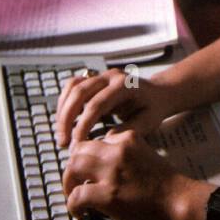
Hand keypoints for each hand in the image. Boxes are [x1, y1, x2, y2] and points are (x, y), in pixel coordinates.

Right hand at [55, 67, 179, 147]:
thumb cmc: (153, 108)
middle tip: (64, 142)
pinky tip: (64, 121)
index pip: (96, 104)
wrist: (157, 94)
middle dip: (67, 119)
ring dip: (62, 111)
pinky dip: (64, 103)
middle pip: (79, 93)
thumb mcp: (148, 122)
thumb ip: (127, 130)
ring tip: (61, 134)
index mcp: (124, 85)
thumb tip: (104, 140)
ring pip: (72, 87)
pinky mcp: (93, 79)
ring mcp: (100, 75)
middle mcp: (110, 76)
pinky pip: (72, 86)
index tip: (76, 144)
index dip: (83, 125)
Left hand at [63, 128, 205, 219]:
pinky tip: (81, 214)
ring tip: (73, 197)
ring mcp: (112, 172)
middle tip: (74, 184)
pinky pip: (77, 196)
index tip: (88, 172)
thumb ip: (124, 157)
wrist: (181, 202)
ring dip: (68, 184)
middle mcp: (118, 150)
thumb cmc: (166, 186)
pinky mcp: (108, 194)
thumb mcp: (144, 157)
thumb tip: (99, 170)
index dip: (88, 158)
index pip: (95, 141)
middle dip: (72, 168)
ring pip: (72, 168)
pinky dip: (73, 206)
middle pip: (78, 150)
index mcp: (128, 138)